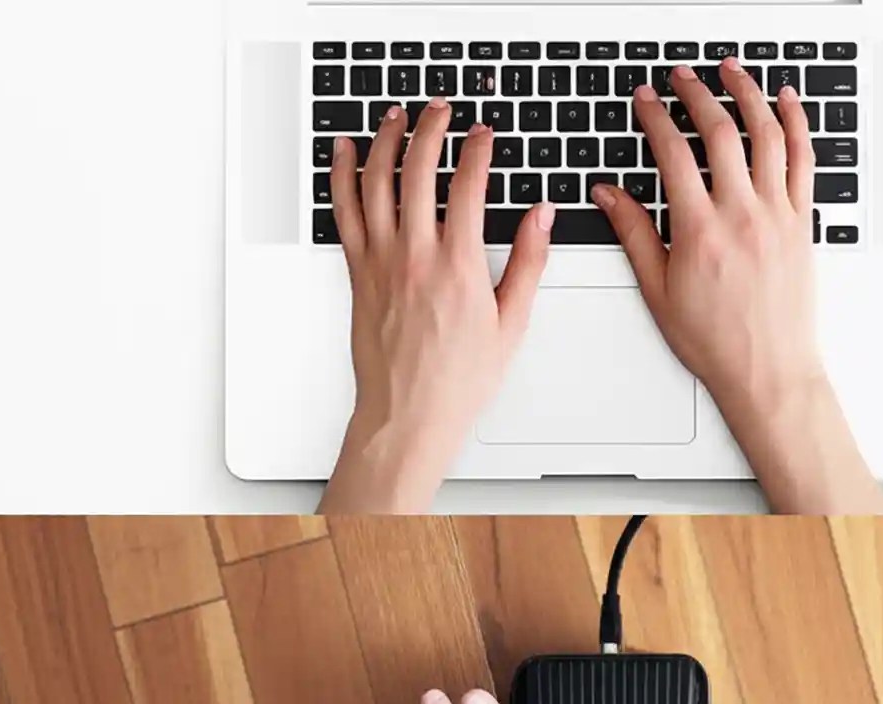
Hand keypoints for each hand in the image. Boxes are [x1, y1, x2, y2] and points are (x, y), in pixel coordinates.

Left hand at [319, 101, 554, 513]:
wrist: (407, 414)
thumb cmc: (458, 379)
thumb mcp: (511, 322)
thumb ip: (527, 262)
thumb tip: (540, 217)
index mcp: (458, 266)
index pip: (467, 186)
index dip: (476, 151)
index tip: (483, 134)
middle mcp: (414, 256)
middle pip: (418, 171)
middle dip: (431, 129)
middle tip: (442, 110)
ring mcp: (379, 261)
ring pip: (376, 182)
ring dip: (385, 141)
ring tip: (396, 116)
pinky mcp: (357, 272)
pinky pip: (343, 212)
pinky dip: (342, 176)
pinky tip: (344, 152)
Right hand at [592, 60, 819, 415]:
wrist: (768, 370)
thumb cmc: (714, 340)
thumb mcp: (658, 290)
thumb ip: (634, 234)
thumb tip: (608, 195)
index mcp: (699, 231)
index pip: (672, 154)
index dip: (656, 118)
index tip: (646, 99)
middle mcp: (741, 216)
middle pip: (719, 132)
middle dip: (697, 94)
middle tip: (682, 76)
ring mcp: (777, 216)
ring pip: (766, 136)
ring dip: (748, 95)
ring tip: (731, 71)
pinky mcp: (802, 223)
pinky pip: (803, 161)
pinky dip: (796, 124)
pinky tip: (786, 102)